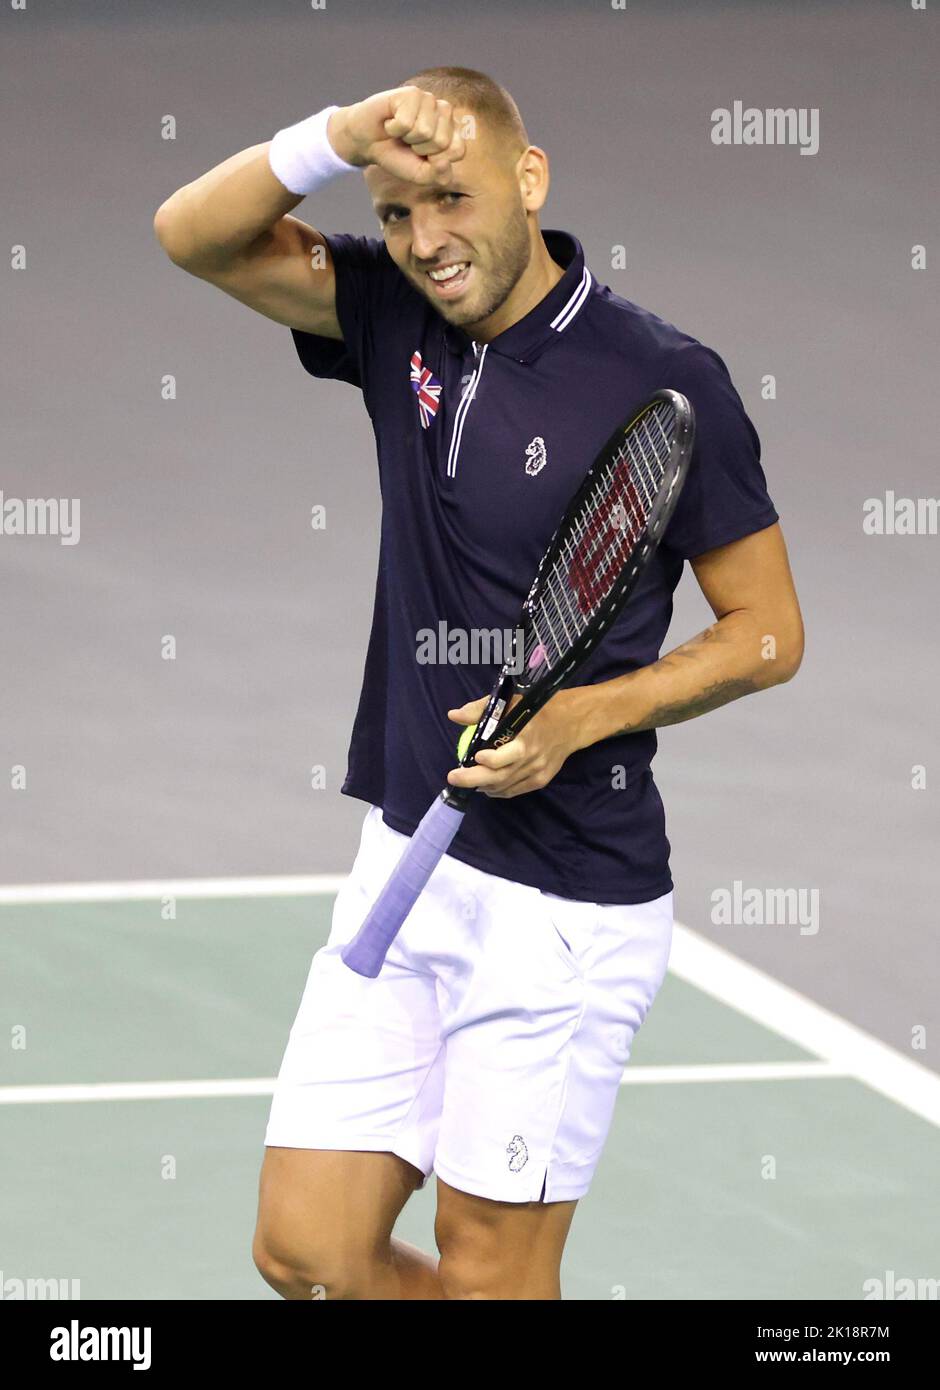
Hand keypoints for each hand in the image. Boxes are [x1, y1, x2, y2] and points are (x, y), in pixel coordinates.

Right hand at [329, 87, 465, 183]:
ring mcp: (429, 100)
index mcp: (453, 131)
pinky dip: (394, 128)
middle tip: (408, 142)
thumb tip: (444, 162)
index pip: (458, 150)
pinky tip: (391, 122)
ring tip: (401, 132)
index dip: (436, 160)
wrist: (367, 141)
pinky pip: (406, 122)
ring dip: (407, 138)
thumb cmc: (396, 155)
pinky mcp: (412, 93)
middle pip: (441, 141)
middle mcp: (444, 112)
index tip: (422, 156)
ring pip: (425, 131)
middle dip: (420, 149)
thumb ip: (438, 175)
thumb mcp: (420, 174)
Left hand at [446, 691, 580, 798]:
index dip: (488, 760)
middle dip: (473, 779)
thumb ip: (481, 709)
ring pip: (505, 786)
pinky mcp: (541, 780)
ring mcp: (538, 771)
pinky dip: (498, 790)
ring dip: (483, 785)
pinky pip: (514, 791)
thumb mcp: (510, 703)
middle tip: (453, 778)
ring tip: (467, 780)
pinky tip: (486, 786)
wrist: (570, 724)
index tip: (474, 756)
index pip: (504, 757)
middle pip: (500, 776)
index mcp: (526, 737)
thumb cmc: (535, 711)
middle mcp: (532, 758)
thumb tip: (454, 715)